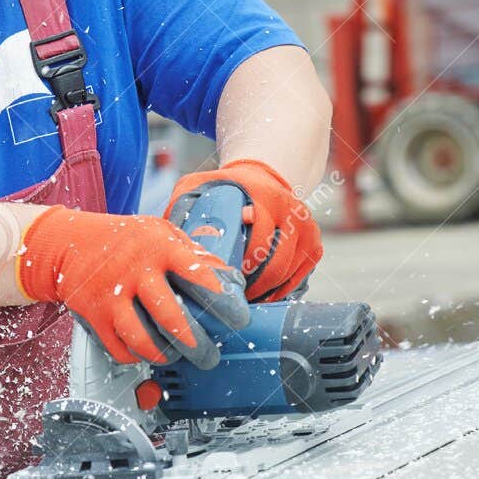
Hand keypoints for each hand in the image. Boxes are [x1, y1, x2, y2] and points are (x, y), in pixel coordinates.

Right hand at [15, 207, 248, 366]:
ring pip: (141, 338)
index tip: (236, 315)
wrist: (69, 242)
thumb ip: (191, 251)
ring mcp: (113, 294)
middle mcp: (136, 271)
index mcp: (158, 248)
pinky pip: (117, 346)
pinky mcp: (94, 313)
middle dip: (195, 342)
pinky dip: (134, 356)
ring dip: (163, 355)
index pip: (195, 272)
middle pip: (170, 315)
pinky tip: (145, 353)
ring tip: (174, 358)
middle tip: (209, 355)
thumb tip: (227, 273)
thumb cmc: (123, 238)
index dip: (219, 296)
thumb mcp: (158, 230)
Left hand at [166, 159, 321, 302]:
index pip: (258, 242)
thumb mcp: (199, 184)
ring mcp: (308, 227)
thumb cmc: (225, 185)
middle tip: (231, 301)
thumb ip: (181, 204)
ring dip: (266, 294)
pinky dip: (281, 291)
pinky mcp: (315, 243)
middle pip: (275, 264)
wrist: (263, 175)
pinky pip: (300, 277)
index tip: (221, 285)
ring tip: (243, 303)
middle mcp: (292, 209)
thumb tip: (163, 239)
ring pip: (288, 274)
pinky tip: (261, 298)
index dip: (240, 269)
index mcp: (265, 196)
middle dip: (253, 288)